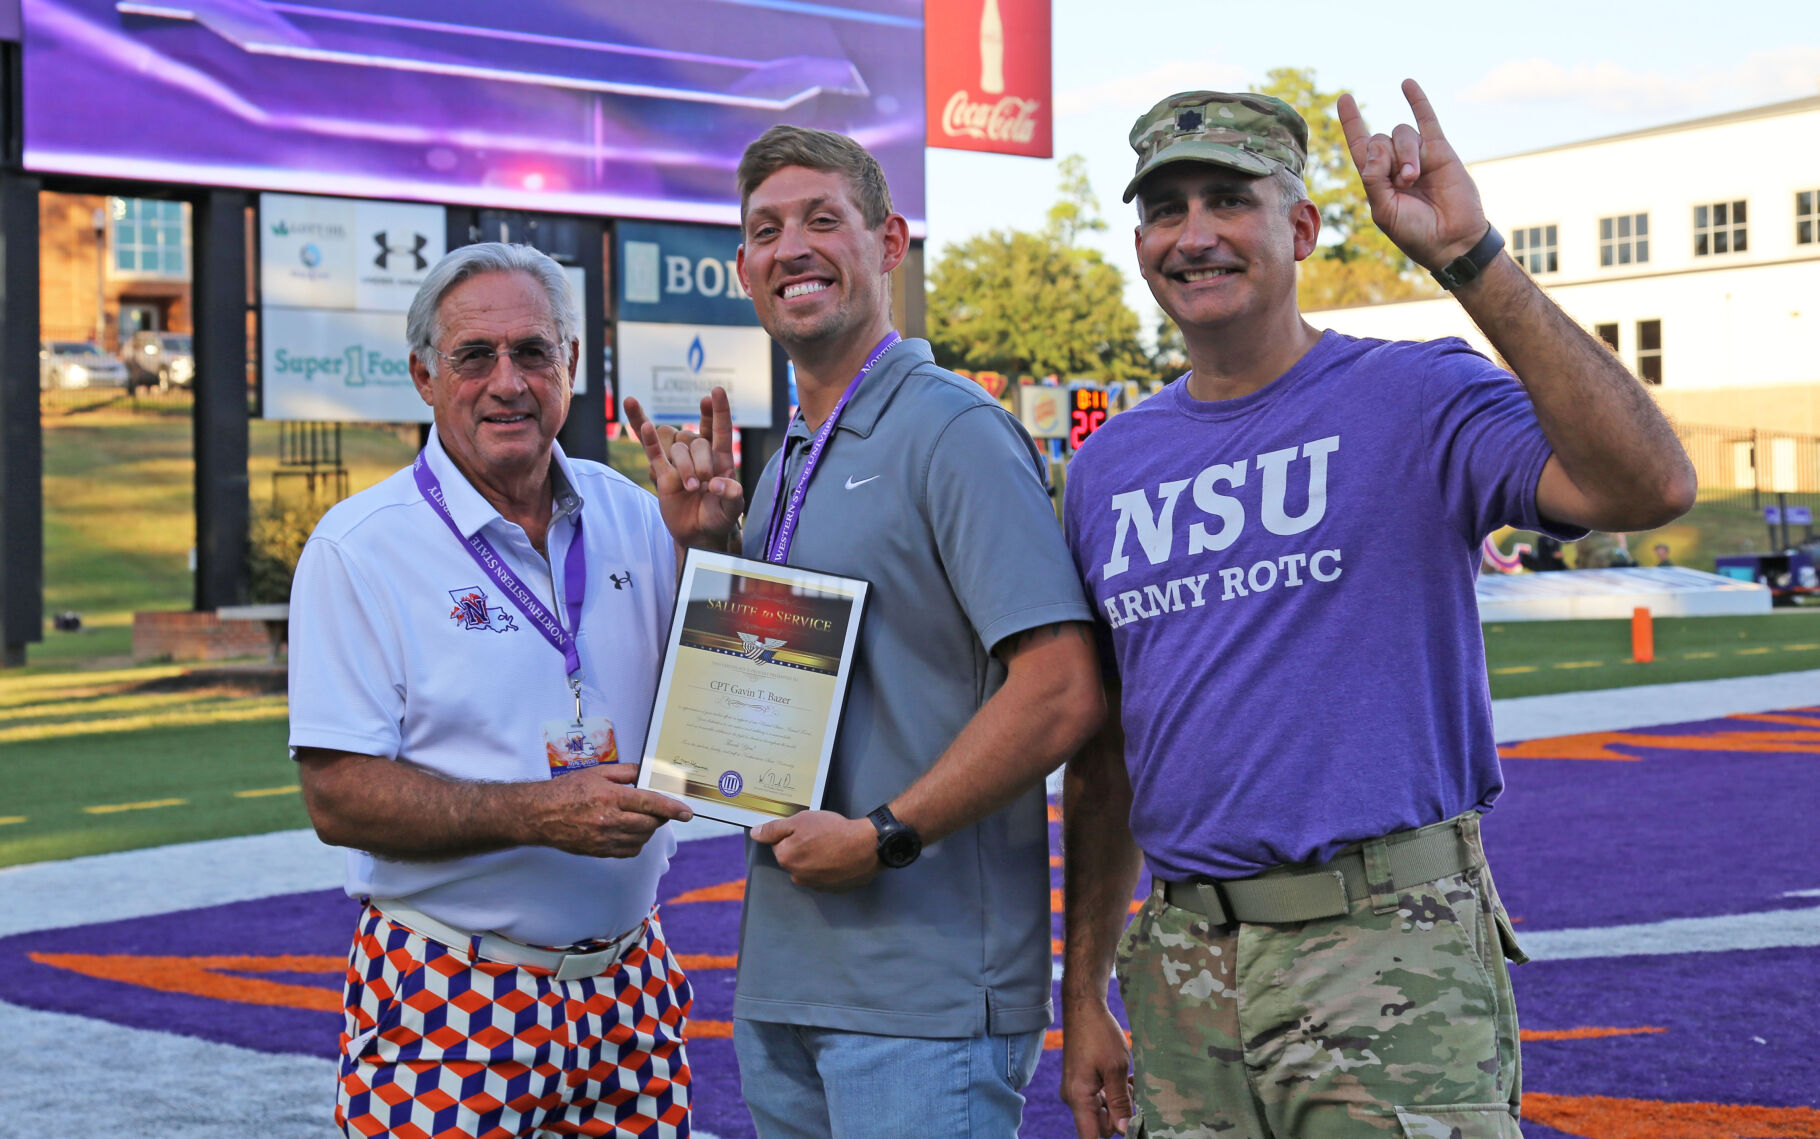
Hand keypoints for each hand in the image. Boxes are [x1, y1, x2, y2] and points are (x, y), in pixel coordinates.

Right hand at [525, 763, 692, 858]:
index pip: (650, 803)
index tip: (686, 812)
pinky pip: (629, 851)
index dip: (672, 808)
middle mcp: (609, 820)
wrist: (539, 815)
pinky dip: (636, 842)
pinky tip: (629, 831)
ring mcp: (604, 839)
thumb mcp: (596, 773)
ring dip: (648, 829)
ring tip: (639, 818)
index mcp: (610, 797)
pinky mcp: (600, 851)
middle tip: (657, 809)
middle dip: (659, 817)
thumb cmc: (565, 791)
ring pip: (642, 839)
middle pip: (650, 823)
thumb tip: (647, 773)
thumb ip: (625, 772)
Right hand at [624, 387, 742, 547]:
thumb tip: (716, 483)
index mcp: (722, 459)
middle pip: (696, 441)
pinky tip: (641, 420)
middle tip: (703, 485)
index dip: (718, 410)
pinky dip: (646, 435)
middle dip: (700, 461)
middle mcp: (700, 456)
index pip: (720, 429)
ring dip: (684, 467)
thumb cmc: (720, 517)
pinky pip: (652, 451)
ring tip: (691, 488)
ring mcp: (680, 463)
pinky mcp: (663, 474)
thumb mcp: (733, 509)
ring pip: (676, 448)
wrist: (699, 534)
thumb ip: (732, 495)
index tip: (715, 391)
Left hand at [750, 810, 880, 891]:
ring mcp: (815, 885)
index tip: (807, 828)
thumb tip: (755, 834)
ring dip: (815, 859)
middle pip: (794, 858)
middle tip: (821, 835)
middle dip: (803, 847)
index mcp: (786, 858)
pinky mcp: (832, 889)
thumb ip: (774, 829)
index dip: (793, 833)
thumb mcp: (801, 821)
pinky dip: (829, 868)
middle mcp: (797, 876)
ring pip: (809, 868)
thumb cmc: (833, 831)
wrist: (866, 847)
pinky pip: (824, 877)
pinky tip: (840, 857)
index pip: (780, 844)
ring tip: (833, 846)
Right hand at [1060, 999, 1134, 1137]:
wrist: (1084, 1007)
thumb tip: (1124, 1130)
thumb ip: (1120, 1102)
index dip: (1112, 1133)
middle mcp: (1074, 1098)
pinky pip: (1099, 1097)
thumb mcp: (1116, 1068)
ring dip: (1119, 1101)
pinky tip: (1126, 1078)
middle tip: (1132, 1091)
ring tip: (1129, 1080)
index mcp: (1079, 1098)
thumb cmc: (1099, 1034)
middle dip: (1120, 1115)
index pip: (1090, 1137)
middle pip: (1100, 1125)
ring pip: (1103, 1110)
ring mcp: (1077, 1090)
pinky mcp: (1082, 1081)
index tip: (1129, 1127)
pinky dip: (1113, 1092)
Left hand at [1337, 78, 1487, 272]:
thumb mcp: (1384, 211)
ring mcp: (1418, 155)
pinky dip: (1417, 100)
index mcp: (1377, 179)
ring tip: (1414, 178)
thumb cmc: (1415, 232)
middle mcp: (1395, 164)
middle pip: (1379, 139)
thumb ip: (1373, 180)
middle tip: (1403, 183)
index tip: (1344, 98)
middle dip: (1386, 157)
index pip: (1360, 145)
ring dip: (1405, 154)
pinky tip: (1406, 83)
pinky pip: (1426, 119)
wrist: (1452, 239)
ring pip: (1401, 134)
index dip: (1351, 123)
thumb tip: (1375, 147)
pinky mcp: (1440, 151)